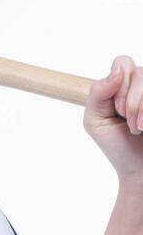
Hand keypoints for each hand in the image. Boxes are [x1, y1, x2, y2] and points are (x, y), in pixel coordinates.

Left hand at [83, 55, 142, 183]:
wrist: (140, 171)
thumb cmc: (118, 146)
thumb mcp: (95, 120)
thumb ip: (98, 93)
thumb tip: (116, 72)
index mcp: (123, 85)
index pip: (123, 62)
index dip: (119, 82)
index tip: (116, 109)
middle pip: (140, 72)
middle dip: (130, 101)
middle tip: (129, 124)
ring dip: (141, 107)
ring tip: (138, 128)